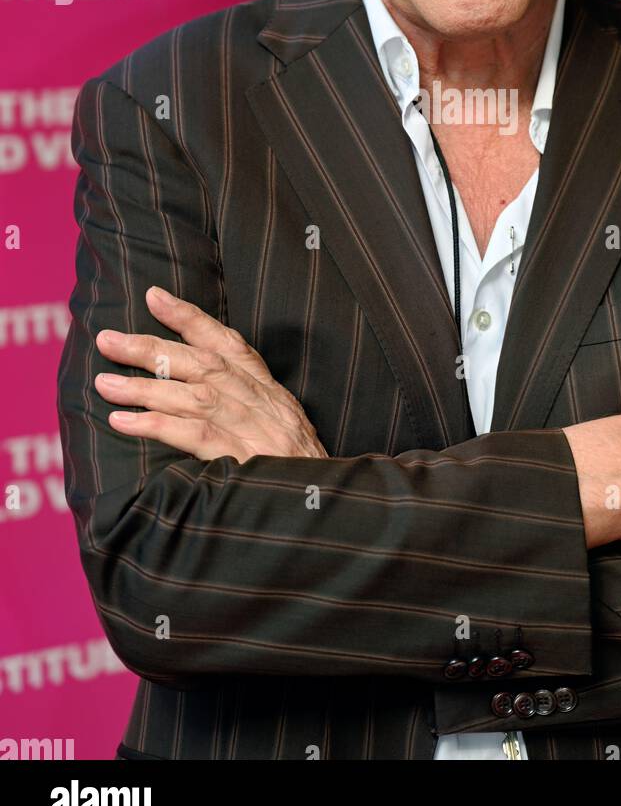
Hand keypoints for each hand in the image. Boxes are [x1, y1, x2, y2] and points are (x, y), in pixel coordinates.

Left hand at [94, 286, 327, 464]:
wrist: (332, 508)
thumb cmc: (301, 475)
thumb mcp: (283, 434)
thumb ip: (249, 413)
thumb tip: (197, 398)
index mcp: (271, 394)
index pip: (228, 344)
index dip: (191, 318)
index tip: (154, 297)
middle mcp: (264, 403)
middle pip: (203, 363)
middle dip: (152, 347)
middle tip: (107, 339)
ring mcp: (257, 429)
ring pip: (195, 395)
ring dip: (145, 386)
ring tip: (103, 383)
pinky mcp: (247, 459)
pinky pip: (196, 435)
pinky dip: (157, 424)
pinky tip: (124, 421)